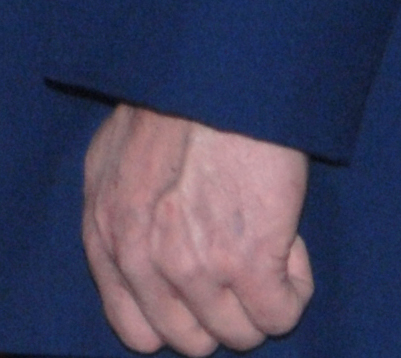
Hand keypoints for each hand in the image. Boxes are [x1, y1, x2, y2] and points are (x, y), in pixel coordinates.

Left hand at [83, 105, 312, 355]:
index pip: (135, 329)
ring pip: (240, 334)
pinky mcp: (247, 261)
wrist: (221, 70)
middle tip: (239, 257)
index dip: (176, 317)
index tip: (201, 288)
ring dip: (261, 295)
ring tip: (263, 237)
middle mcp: (141, 256)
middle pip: (192, 341)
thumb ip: (124, 216)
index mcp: (107, 231)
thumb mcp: (119, 155)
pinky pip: (281, 315)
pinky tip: (288, 239)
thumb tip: (145, 267)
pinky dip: (294, 286)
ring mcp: (192, 264)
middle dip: (222, 309)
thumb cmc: (177, 99)